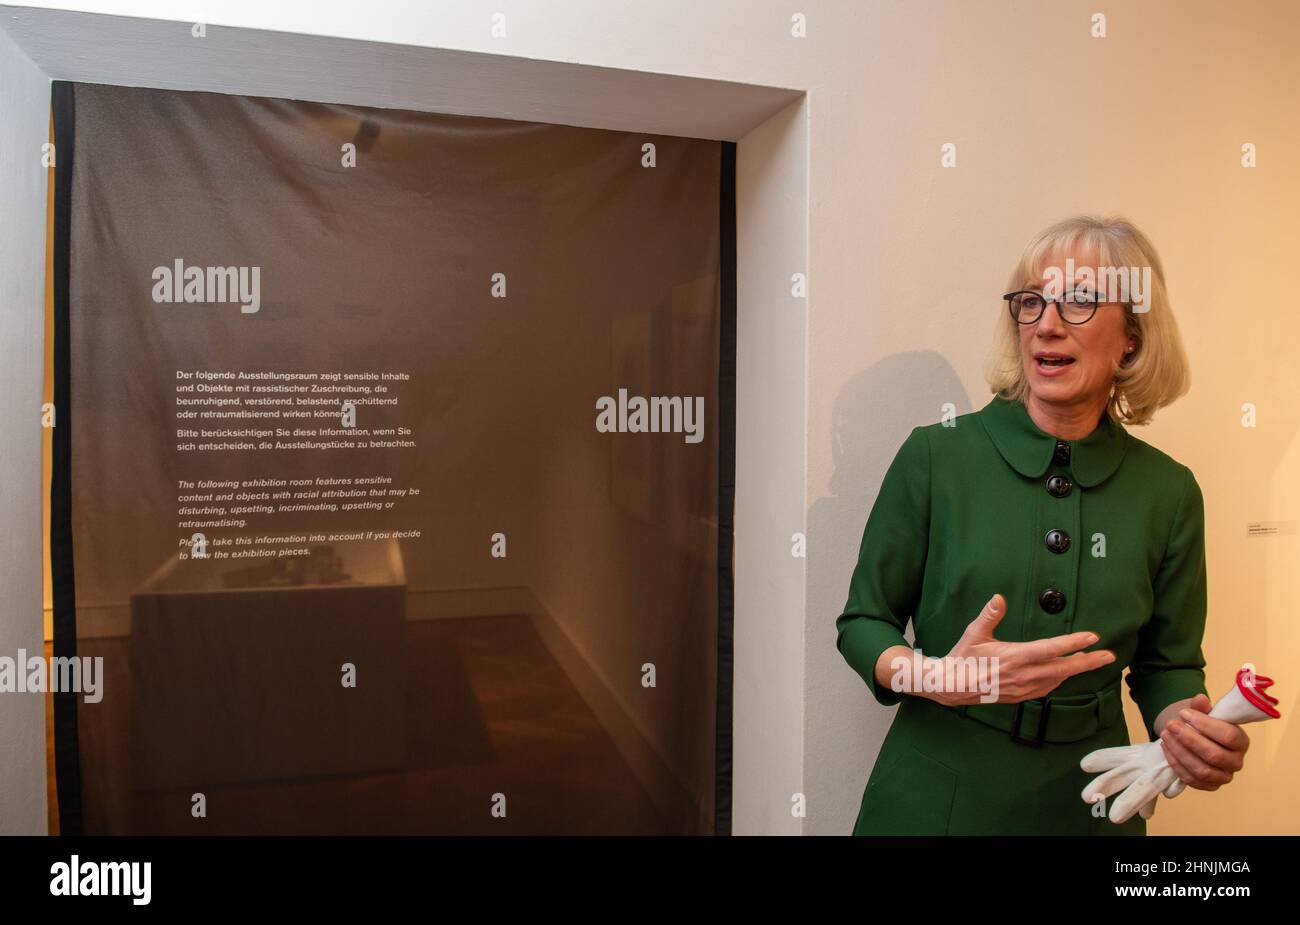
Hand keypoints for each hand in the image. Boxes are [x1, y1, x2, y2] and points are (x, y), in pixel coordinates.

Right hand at [927, 593, 1114, 706]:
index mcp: (1015, 657)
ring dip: (1076, 670)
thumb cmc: (963, 658)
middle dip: (1089, 662)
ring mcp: (1024, 688)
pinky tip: (1065, 673)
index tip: (1092, 637)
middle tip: (1109, 656)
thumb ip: (989, 615)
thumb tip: (999, 597)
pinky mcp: (1021, 696)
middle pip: (1064, 668)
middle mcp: (1024, 675)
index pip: (1051, 649)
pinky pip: (1048, 687)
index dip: (1073, 643)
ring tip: (1091, 661)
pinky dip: (1060, 679)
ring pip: (1059, 679)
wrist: (953, 687)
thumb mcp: (974, 633)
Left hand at [1159, 693, 1249, 791]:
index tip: (1184, 713)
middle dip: (1189, 739)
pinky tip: (1166, 747)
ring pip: (1202, 770)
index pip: (1228, 735)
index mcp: (1241, 741)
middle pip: (1214, 755)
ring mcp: (1224, 777)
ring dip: (1180, 752)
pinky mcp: (1209, 786)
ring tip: (1165, 735)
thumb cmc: (1203, 725)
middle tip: (1171, 724)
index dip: (1204, 725)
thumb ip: (1202, 707)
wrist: (1197, 739)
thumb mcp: (1203, 713)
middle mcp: (1236, 762)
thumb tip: (1200, 699)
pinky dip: (1175, 763)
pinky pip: (1191, 779)